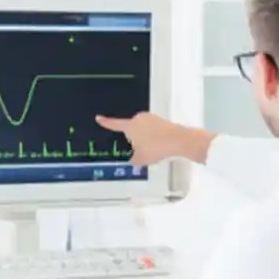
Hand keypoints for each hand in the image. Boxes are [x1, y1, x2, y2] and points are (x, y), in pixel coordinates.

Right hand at [95, 113, 215, 166]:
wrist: (179, 141)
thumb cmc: (157, 147)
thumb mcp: (140, 159)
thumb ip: (133, 159)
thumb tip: (134, 160)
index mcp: (130, 125)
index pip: (114, 124)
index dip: (106, 123)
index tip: (99, 118)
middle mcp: (140, 119)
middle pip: (131, 130)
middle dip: (134, 141)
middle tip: (141, 152)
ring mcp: (152, 119)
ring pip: (143, 132)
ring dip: (146, 141)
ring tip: (154, 151)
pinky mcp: (162, 122)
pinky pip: (154, 132)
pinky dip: (155, 140)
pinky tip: (160, 148)